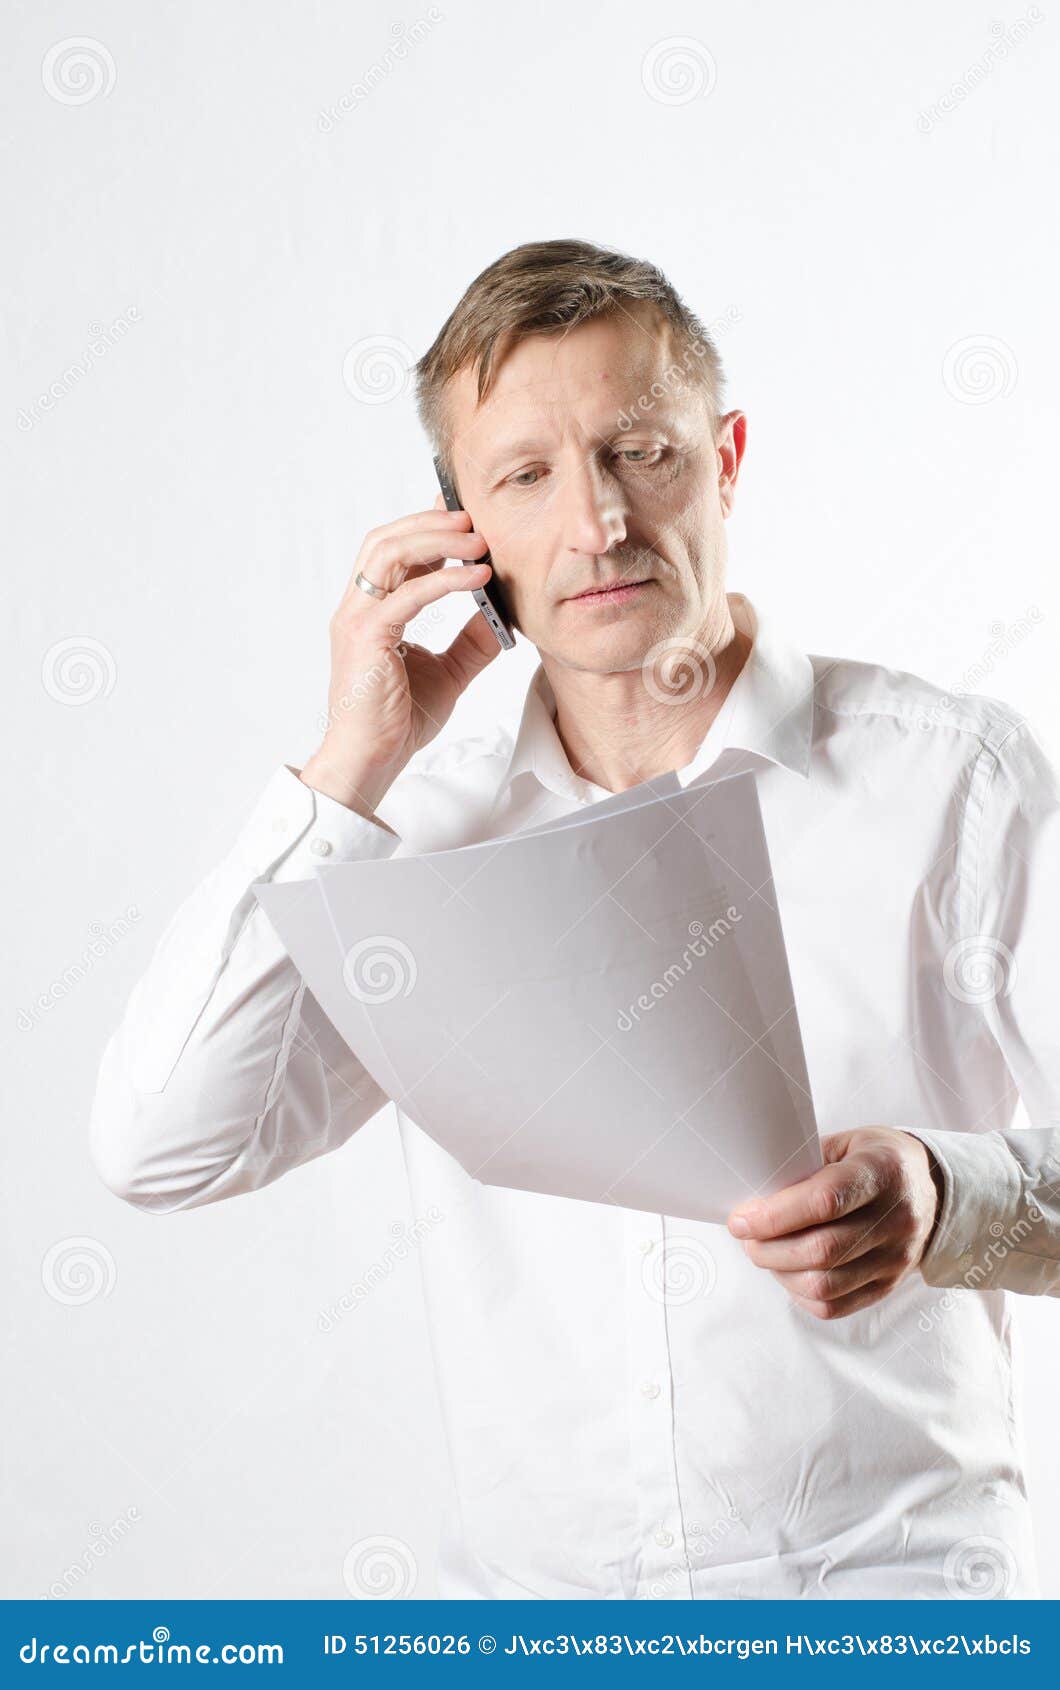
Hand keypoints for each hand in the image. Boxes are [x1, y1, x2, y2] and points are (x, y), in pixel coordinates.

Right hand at [299, 494, 499, 818]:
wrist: (371, 761)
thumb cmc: (398, 721)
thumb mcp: (449, 673)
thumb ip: (471, 642)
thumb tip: (504, 616)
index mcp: (372, 612)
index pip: (395, 553)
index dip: (427, 527)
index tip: (465, 516)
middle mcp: (358, 608)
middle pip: (387, 540)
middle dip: (432, 522)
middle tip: (476, 518)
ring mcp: (358, 619)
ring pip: (390, 553)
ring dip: (437, 538)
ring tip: (479, 540)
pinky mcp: (367, 637)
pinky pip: (409, 594)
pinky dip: (446, 579)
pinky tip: (479, 578)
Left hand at [726, 1127, 942, 1319]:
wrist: (928, 1186)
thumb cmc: (873, 1159)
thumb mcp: (846, 1143)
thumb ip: (805, 1164)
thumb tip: (754, 1197)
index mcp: (883, 1171)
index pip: (825, 1200)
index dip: (775, 1214)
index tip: (740, 1219)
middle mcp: (897, 1218)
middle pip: (821, 1250)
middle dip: (768, 1248)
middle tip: (745, 1237)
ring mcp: (897, 1257)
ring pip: (825, 1285)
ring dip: (779, 1273)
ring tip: (763, 1253)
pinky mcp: (889, 1284)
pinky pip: (835, 1306)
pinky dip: (800, 1294)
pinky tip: (788, 1272)